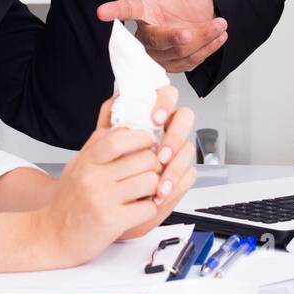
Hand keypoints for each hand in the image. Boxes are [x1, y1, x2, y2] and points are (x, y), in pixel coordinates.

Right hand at [37, 95, 167, 266]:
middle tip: (150, 172)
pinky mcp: (113, 221)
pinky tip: (138, 209)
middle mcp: (94, 177)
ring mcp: (103, 199)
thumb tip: (122, 127)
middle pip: (144, 159)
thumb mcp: (78, 166)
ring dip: (155, 188)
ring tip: (145, 192)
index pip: (119, 137)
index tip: (148, 143)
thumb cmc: (68, 202)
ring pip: (150, 181)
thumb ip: (98, 146)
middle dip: (154, 165)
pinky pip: (148, 207)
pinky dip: (149, 208)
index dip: (141, 138)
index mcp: (87, 160)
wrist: (52, 235)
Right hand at [96, 0, 226, 72]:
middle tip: (188, 32)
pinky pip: (190, 60)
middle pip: (155, 39)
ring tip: (218, 24)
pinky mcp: (176, 63)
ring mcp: (162, 51)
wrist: (207, 16)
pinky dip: (207, 48)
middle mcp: (150, 32)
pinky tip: (218, 34)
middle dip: (174, 37)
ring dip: (201, 39)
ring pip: (177, 51)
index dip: (114, 11)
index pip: (126, 9)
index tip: (101, 11)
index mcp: (145, 9)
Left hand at [117, 84, 196, 239]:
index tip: (155, 119)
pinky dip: (177, 185)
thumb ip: (110, 120)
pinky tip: (162, 193)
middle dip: (175, 136)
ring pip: (188, 148)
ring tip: (160, 182)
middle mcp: (167, 128)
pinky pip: (190, 173)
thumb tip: (115, 102)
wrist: (107, 198)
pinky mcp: (182, 171)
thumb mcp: (102, 142)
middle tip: (162, 154)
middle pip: (185, 118)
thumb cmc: (108, 166)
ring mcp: (177, 150)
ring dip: (175, 166)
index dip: (165, 103)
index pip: (166, 94)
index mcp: (151, 114)